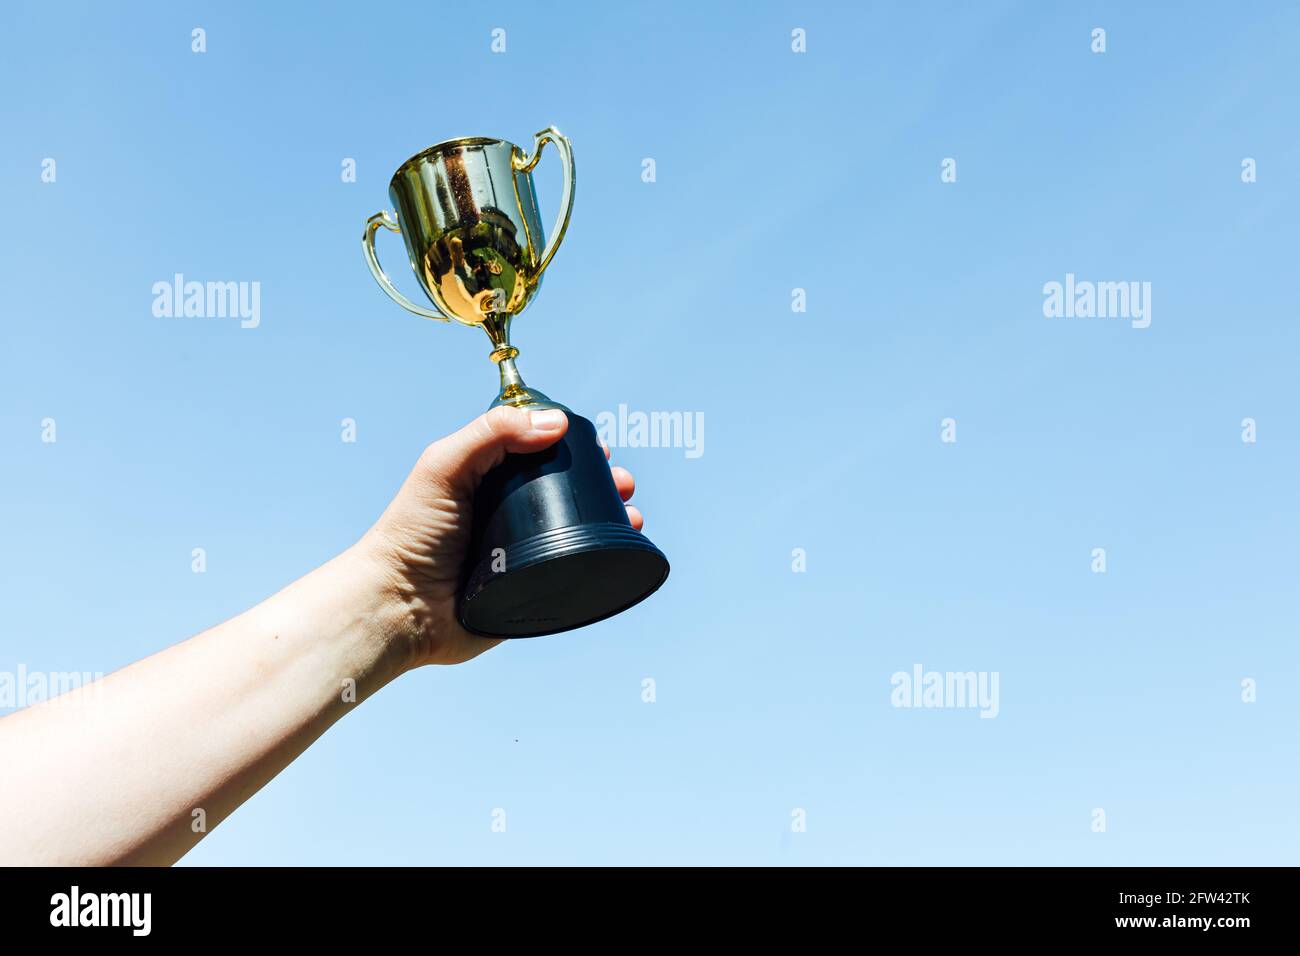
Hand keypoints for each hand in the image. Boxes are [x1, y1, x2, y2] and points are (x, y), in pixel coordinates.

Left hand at [354, 406, 642, 666]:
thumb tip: (556, 422)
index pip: (539, 454)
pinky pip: (572, 572)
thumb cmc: (412, 532)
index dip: (572, 447)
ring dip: (610, 519)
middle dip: (602, 484)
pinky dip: (600, 559)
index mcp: (488, 480)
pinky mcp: (530, 589)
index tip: (598, 448)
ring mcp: (520, 553)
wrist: (401, 606)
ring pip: (576, 531)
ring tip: (631, 516)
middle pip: (566, 491)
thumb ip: (492, 434)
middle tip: (622, 484)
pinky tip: (619, 549)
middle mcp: (507, 514)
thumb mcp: (445, 465)